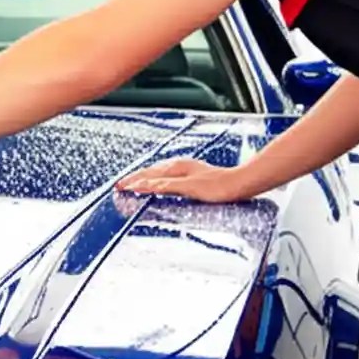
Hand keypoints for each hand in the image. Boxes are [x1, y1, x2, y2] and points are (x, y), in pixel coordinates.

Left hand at [114, 157, 254, 202]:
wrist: (241, 183)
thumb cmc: (226, 185)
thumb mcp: (201, 184)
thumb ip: (188, 187)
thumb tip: (174, 192)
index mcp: (184, 166)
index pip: (156, 171)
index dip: (140, 175)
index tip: (126, 182)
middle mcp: (182, 168)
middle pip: (152, 172)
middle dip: (134, 177)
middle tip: (117, 185)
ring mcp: (185, 176)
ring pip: (155, 177)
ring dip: (137, 181)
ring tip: (122, 186)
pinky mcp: (190, 184)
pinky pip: (166, 185)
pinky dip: (151, 186)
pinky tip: (141, 188)